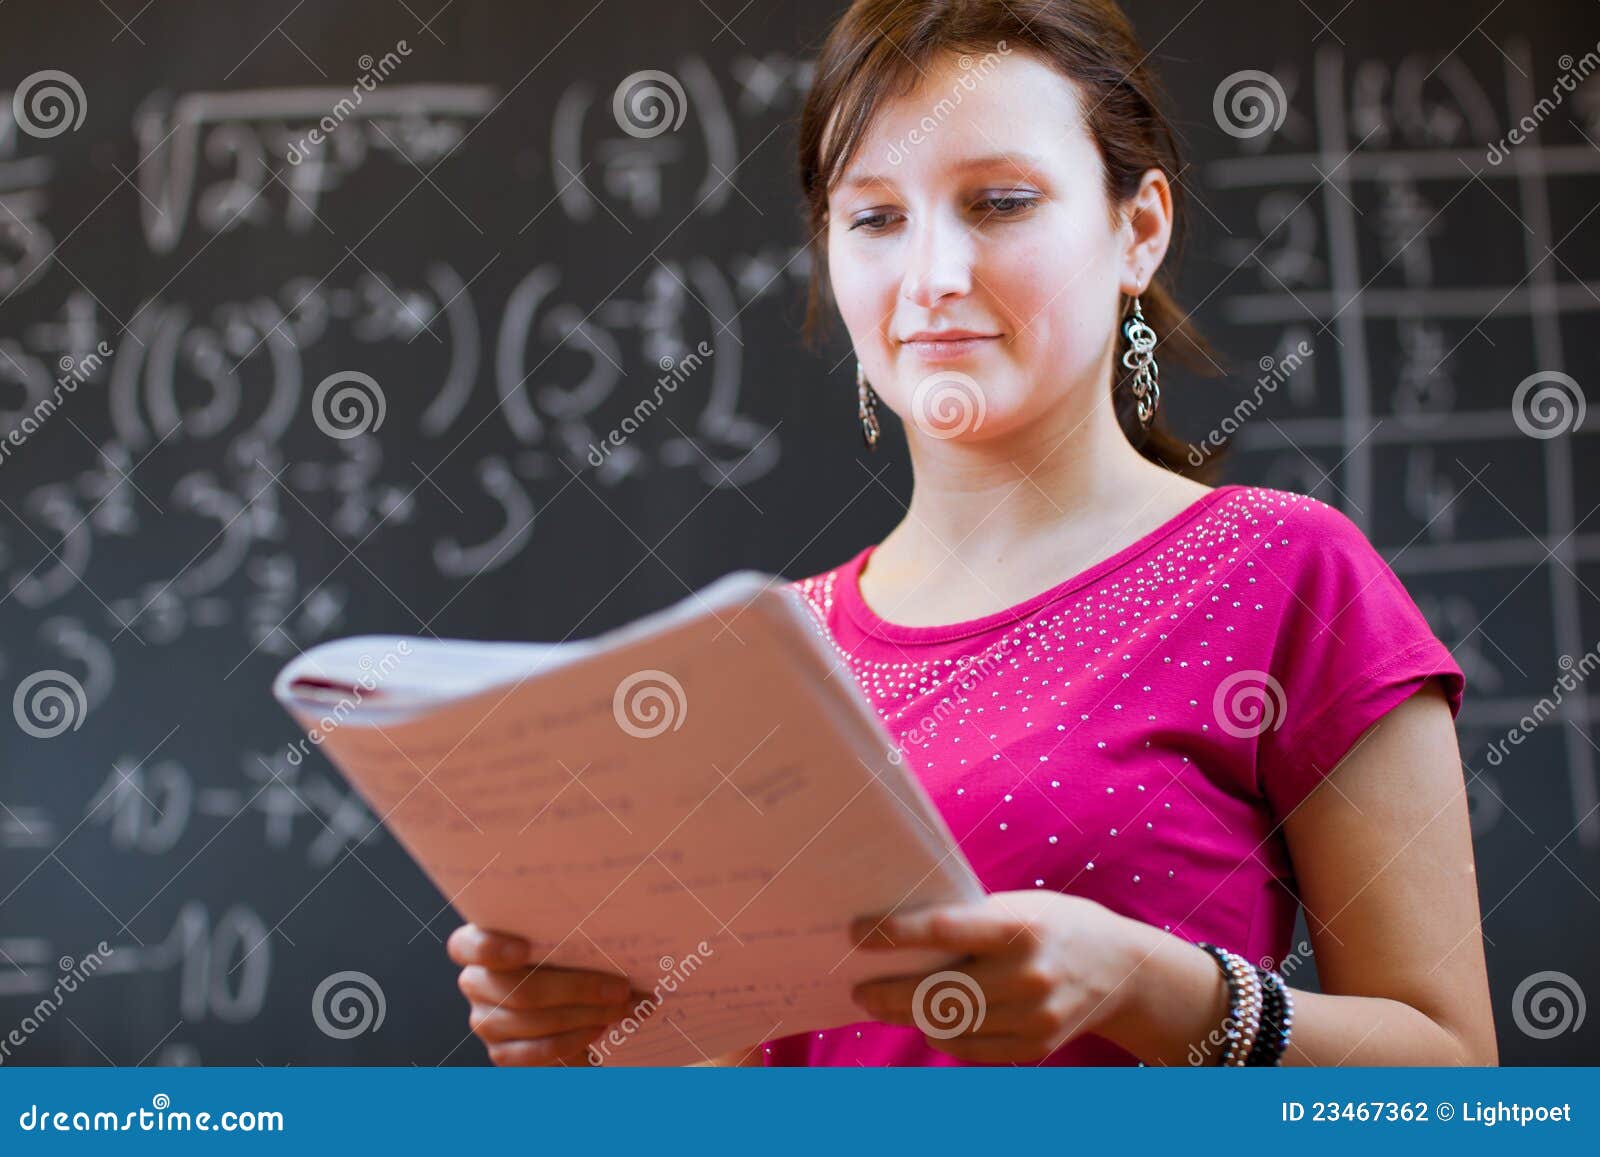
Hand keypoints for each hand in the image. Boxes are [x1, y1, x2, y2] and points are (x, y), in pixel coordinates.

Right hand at [448, 923, 648, 1065]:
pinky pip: (535, 1053)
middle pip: (520, 990)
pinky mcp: (502, 1052)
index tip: (526, 950)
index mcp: (480, 942)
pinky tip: (599, 1030)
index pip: (465, 946)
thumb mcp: (566, 935)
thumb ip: (573, 932)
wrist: (572, 995)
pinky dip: (573, 1042)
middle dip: (577, 990)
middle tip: (620, 988)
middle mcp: (475, 982)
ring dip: (584, 1016)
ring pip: (532, 1022)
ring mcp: (485, 1020)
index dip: (491, 949)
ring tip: (619, 1009)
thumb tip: (613, 940)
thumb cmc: (568, 952)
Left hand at [847, 891, 1135, 1062]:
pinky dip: (944, 1035)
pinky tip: (927, 1023)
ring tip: (881, 1004)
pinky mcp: (1035, 1046)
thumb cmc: (1058, 924)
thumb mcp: (1021, 905)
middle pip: (938, 990)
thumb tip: (903, 929)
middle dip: (888, 993)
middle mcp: (1028, 975)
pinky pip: (973, 1048)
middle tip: (858, 990)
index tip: (857, 934)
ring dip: (908, 1016)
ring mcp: (1033, 1017)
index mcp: (1020, 927)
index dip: (895, 933)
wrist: (1125, 970)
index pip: (943, 930)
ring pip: (950, 1024)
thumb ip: (972, 918)